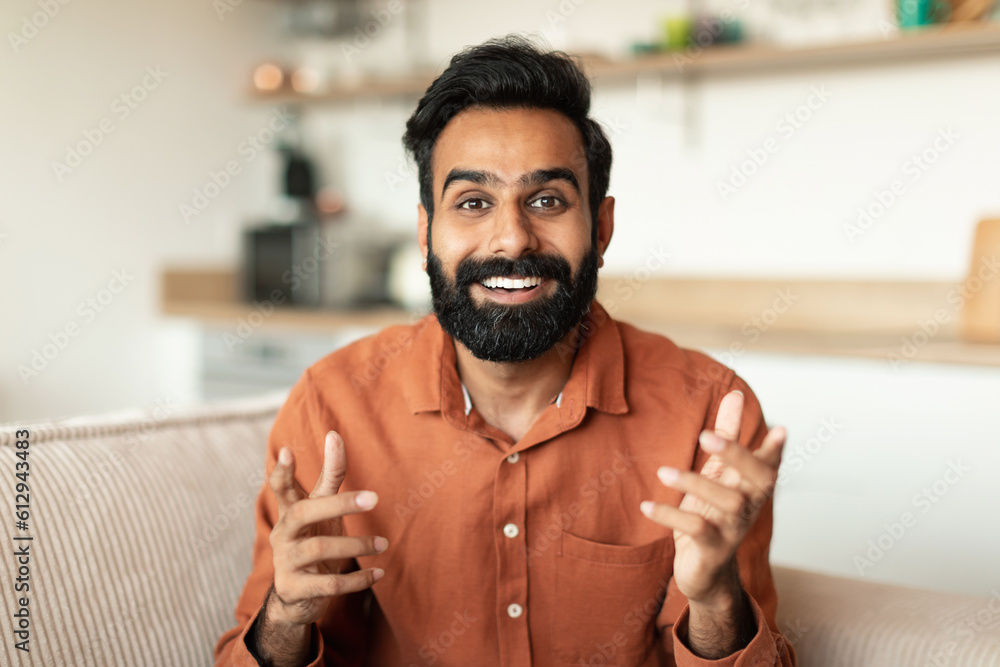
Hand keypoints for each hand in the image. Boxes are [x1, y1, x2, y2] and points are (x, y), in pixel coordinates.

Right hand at [267, 431, 386, 627]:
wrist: (298, 595)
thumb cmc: (313, 537)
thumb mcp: (321, 507)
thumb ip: (329, 475)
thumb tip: (334, 434)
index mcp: (289, 510)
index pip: (280, 487)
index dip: (282, 471)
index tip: (286, 451)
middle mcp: (283, 533)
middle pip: (302, 513)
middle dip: (338, 504)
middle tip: (376, 498)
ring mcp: (285, 561)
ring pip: (320, 548)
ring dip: (357, 545)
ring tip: (383, 543)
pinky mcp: (294, 588)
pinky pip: (329, 584)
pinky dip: (357, 579)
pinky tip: (378, 573)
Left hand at [640, 390, 784, 607]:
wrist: (704, 569)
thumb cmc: (712, 513)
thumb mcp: (718, 472)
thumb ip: (727, 433)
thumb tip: (735, 393)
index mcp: (750, 486)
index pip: (769, 466)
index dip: (775, 450)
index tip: (781, 429)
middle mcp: (748, 507)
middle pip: (757, 481)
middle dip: (737, 456)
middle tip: (707, 435)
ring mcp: (732, 529)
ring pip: (726, 503)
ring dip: (694, 483)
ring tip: (663, 471)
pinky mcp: (711, 549)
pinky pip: (695, 530)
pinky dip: (671, 515)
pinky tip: (647, 505)